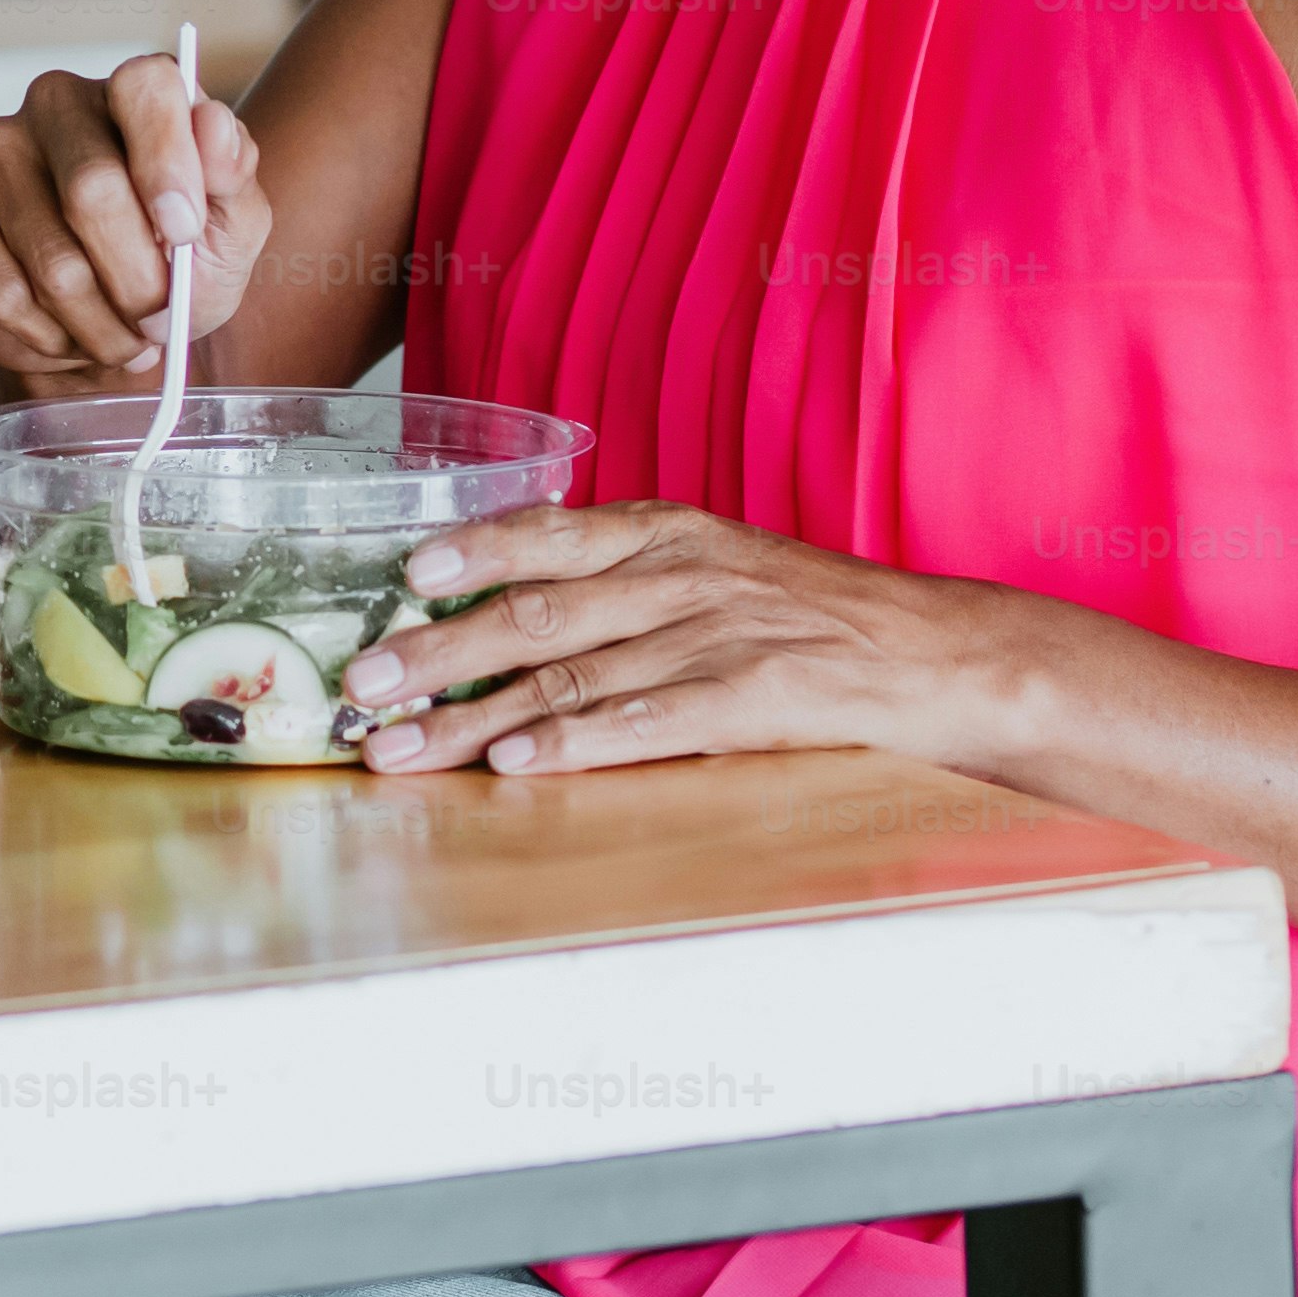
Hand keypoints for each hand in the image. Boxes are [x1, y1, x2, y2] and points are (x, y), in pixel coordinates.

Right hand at [0, 57, 270, 392]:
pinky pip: (0, 294)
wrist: (110, 308)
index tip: (182, 233)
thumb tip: (212, 124)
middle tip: (159, 321)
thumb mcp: (228, 224)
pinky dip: (47, 338)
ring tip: (120, 339)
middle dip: (138, 282)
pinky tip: (66, 334)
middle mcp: (55, 101)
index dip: (167, 163)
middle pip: (92, 190)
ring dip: (99, 328)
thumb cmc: (175, 255)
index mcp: (132, 91)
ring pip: (49, 262)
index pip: (145, 87)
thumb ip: (233, 175)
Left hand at [349, 501, 1008, 775]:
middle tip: (363, 683)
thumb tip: (517, 598)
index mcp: (670, 535)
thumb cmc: (813, 615)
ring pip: (570, 677)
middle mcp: (681, 577)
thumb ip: (628, 576)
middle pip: (536, 614)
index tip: (404, 576)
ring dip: (473, 716)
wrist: (934, 655)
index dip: (474, 552)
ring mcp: (714, 638)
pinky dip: (574, 743)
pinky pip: (645, 723)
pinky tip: (515, 762)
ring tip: (403, 746)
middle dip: (436, 651)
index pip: (553, 534)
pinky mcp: (748, 699)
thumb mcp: (718, 565)